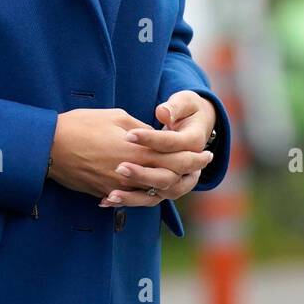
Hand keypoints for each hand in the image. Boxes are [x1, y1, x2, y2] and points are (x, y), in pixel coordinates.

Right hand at [46, 107, 213, 205]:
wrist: (49, 146)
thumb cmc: (82, 124)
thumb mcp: (117, 117)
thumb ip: (141, 129)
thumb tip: (156, 136)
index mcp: (137, 148)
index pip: (174, 155)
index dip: (193, 155)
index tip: (206, 151)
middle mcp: (132, 170)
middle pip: (170, 176)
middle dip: (190, 170)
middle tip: (203, 165)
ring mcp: (119, 185)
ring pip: (154, 191)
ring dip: (172, 185)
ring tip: (184, 178)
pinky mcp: (105, 192)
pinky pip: (132, 198)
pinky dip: (146, 195)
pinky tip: (156, 190)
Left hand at [102, 91, 217, 207]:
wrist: (195, 127)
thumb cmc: (187, 110)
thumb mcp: (185, 102)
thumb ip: (174, 108)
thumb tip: (163, 113)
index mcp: (194, 142)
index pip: (171, 144)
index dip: (150, 140)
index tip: (129, 135)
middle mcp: (190, 166)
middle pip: (167, 176)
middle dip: (141, 173)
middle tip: (119, 167)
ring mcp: (179, 179)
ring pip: (158, 192)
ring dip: (134, 195)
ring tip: (111, 194)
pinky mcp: (166, 186)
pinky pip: (149, 198)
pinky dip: (130, 200)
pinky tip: (107, 200)